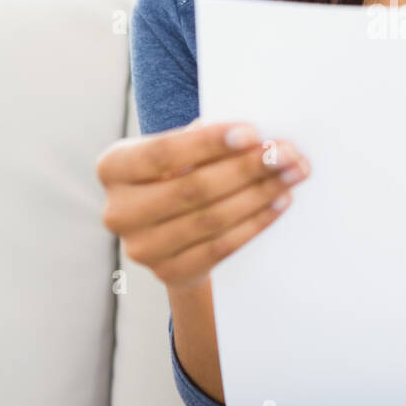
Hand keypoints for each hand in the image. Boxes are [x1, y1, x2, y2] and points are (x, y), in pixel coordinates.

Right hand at [96, 119, 310, 289]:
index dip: (209, 143)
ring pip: (211, 219)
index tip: (251, 132)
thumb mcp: (179, 152)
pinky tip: (280, 202)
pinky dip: (256, 222)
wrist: (169, 234)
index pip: (163, 153)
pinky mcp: (170, 273)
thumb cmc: (178, 175)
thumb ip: (202, 140)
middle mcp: (118, 211)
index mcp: (113, 168)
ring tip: (292, 175)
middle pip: (193, 187)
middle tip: (286, 154)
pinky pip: (222, 246)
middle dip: (247, 168)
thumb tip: (253, 137)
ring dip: (260, 194)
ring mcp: (142, 248)